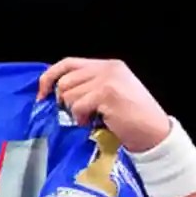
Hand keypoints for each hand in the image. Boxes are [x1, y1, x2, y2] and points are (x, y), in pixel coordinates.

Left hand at [37, 58, 171, 152]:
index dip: (49, 77)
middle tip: (77, 113)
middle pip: (65, 80)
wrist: (153, 133)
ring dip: (74, 111)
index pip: (68, 63)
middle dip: (64, 101)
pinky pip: (77, 106)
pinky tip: (92, 122)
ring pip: (69, 94)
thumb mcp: (108, 94)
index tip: (42, 95)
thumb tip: (55, 92)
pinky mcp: (107, 93)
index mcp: (108, 65)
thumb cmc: (129, 119)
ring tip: (90, 118)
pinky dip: (80, 118)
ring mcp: (108, 79)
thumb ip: (87, 86)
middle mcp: (108, 68)